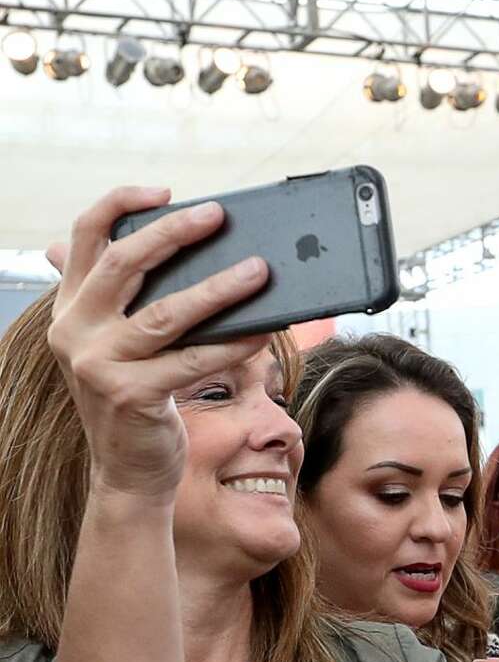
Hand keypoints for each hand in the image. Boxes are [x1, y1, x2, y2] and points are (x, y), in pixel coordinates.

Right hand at [45, 188, 272, 500]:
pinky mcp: (130, 395)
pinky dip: (233, 344)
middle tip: (218, 216)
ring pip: (166, 313)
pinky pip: (193, 361)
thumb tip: (186, 250)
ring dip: (219, 288)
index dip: (120, 205)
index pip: (85, 237)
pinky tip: (265, 330)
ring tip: (260, 270)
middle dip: (175, 234)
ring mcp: (98, 364)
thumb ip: (135, 301)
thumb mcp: (122, 343)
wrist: (129, 470)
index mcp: (71, 308)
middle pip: (125, 264)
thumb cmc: (140, 397)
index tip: (165, 192)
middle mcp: (74, 330)